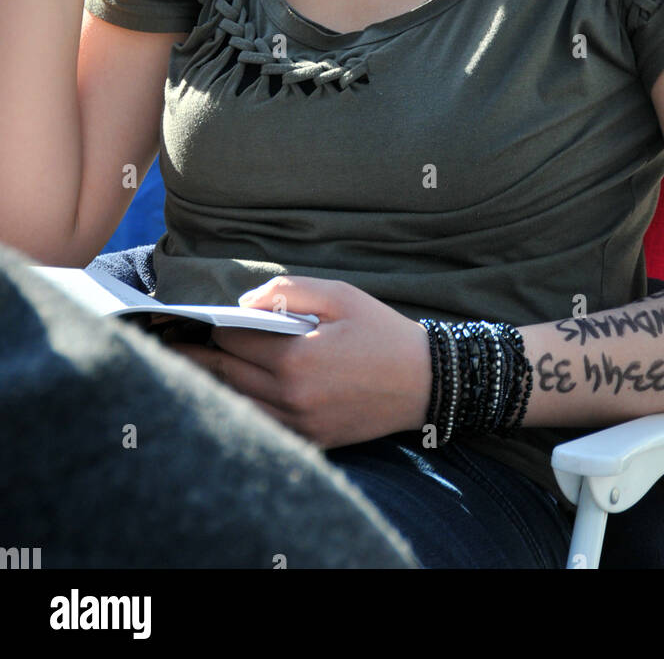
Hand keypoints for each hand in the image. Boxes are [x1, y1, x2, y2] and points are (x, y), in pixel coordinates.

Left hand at [166, 277, 433, 449]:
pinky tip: (230, 392)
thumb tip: (243, 303)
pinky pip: (261, 426)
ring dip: (213, 385)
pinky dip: (240, 409)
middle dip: (199, 356)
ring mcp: (300, 424)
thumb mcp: (341, 295)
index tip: (191, 320)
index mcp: (297, 358)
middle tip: (171, 343)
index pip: (232, 341)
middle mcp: (292, 397)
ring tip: (190, 366)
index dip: (211, 327)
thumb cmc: (382, 331)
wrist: (425, 381)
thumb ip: (290, 291)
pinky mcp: (311, 440)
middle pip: (225, 375)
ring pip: (236, 404)